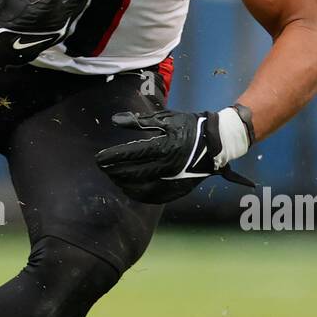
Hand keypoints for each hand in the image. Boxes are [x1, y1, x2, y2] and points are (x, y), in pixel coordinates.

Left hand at [96, 107, 254, 203]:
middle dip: (114, 171)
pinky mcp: (178, 189)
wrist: (217, 143)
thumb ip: (139, 121)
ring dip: (124, 184)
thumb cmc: (190, 126)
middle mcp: (168, 166)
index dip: (113, 157)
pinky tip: (129, 190)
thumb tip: (115, 120)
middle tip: (103, 167)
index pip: (131, 154)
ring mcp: (174, 180)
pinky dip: (139, 195)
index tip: (98, 158)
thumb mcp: (166, 118)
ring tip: (113, 177)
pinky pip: (154, 197)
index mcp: (165, 147)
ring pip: (142, 189)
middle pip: (134, 173)